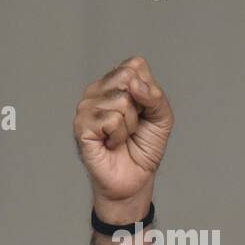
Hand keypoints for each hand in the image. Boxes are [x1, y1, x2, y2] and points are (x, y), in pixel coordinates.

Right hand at [73, 56, 173, 222]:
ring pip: (122, 101)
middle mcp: (97, 90)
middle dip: (142, 107)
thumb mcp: (163, 119)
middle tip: (135, 125)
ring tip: (123, 136)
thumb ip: (156, 97)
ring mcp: (86, 107)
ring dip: (131, 125)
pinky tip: (112, 143)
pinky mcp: (81, 125)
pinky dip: (120, 136)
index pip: (135, 65)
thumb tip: (135, 83)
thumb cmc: (145, 147)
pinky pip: (111, 120)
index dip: (149, 91)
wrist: (135, 179)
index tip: (146, 111)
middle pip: (128, 78)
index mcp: (115, 83)